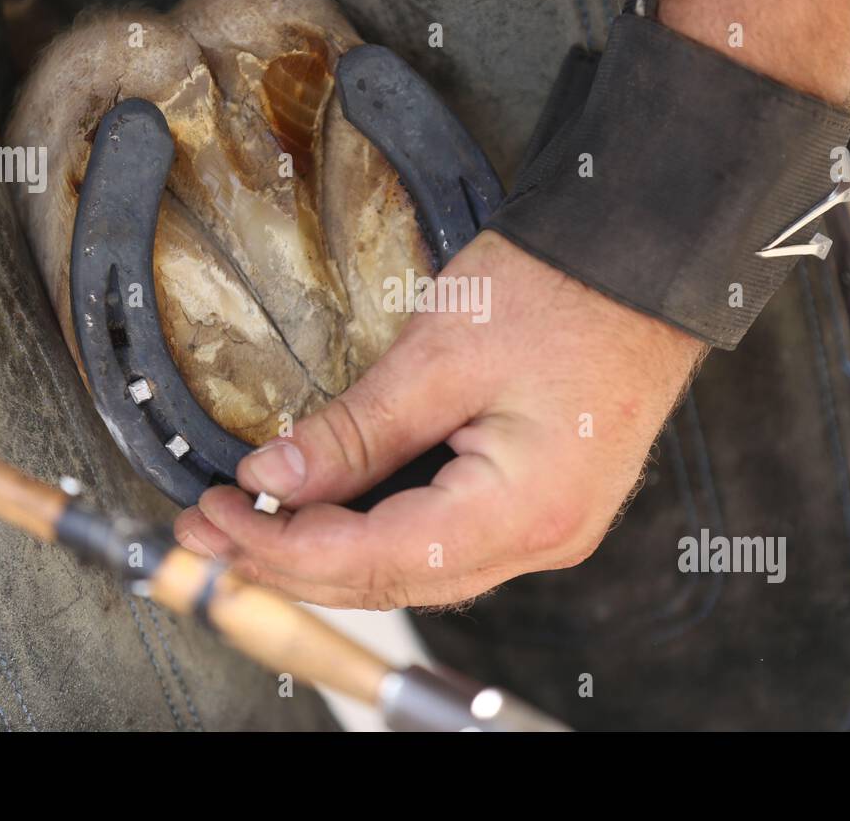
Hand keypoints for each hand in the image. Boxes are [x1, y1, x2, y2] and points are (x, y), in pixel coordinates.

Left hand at [174, 231, 703, 608]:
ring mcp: (547, 529)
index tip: (216, 515)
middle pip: (391, 581)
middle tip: (209, 532)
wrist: (640, 267)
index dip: (281, 545)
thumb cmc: (560, 293)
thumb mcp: (440, 355)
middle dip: (289, 561)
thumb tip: (272, 477)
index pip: (373, 558)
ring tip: (249, 526)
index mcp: (523, 509)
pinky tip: (326, 516)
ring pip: (413, 571)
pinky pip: (443, 545)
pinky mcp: (540, 507)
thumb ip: (353, 430)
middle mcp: (542, 540)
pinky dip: (375, 535)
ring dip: (327, 553)